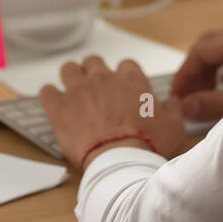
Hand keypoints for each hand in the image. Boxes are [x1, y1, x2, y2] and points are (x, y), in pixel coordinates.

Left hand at [39, 56, 185, 170]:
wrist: (120, 160)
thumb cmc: (149, 144)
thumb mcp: (174, 126)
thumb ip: (173, 109)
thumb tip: (172, 100)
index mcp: (131, 79)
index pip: (127, 65)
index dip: (125, 77)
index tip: (124, 90)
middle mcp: (103, 77)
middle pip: (94, 61)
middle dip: (94, 72)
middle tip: (97, 91)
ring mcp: (79, 89)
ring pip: (69, 68)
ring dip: (71, 78)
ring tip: (74, 94)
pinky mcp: (59, 106)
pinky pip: (47, 91)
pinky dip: (51, 96)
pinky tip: (55, 105)